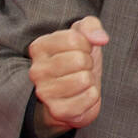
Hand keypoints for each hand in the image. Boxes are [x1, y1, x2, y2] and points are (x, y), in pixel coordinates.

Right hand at [28, 16, 108, 130]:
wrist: (75, 94)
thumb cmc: (78, 59)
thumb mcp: (83, 35)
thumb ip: (91, 26)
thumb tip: (101, 39)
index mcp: (39, 47)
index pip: (73, 39)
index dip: (86, 45)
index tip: (80, 51)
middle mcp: (36, 70)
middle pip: (80, 60)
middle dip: (88, 63)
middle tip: (81, 69)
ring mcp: (44, 92)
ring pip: (84, 79)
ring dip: (90, 80)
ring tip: (80, 82)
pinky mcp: (58, 111)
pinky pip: (90, 97)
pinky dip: (93, 95)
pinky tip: (81, 95)